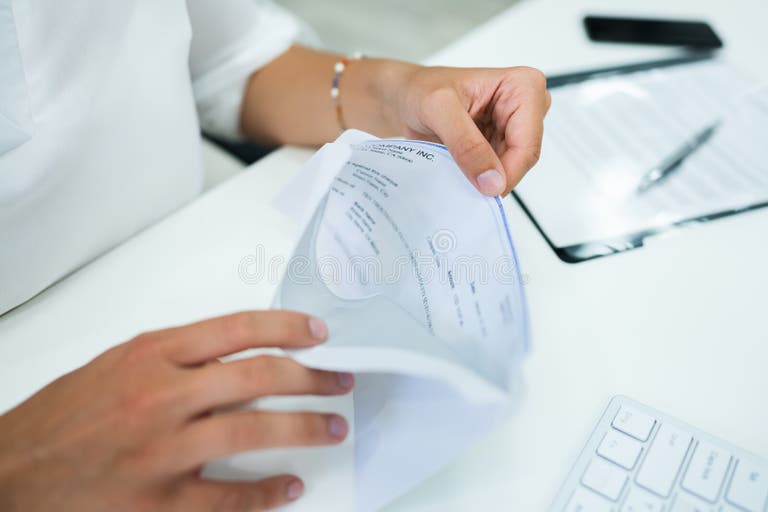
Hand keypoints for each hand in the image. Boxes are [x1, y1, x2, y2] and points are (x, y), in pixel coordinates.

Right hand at [0, 311, 352, 511]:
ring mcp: (162, 450)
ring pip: (253, 429)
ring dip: (304, 428)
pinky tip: (288, 486)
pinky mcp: (158, 500)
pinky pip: (227, 496)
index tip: (319, 334)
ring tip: (332, 427)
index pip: (238, 329)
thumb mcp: (119, 363)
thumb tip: (241, 353)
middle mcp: (162, 396)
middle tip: (340, 380)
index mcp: (152, 355)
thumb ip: (179, 356)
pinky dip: (265, 492)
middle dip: (311, 377)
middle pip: (258, 376)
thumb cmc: (64, 416)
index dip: (288, 327)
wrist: (13, 472)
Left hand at [394, 65, 550, 196]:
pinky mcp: (502, 144)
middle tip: (460, 174)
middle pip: (522, 159)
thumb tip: (492, 180)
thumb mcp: (439, 110)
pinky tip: (459, 167)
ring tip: (454, 163)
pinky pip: (498, 173)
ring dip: (484, 177)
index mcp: (523, 86)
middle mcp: (526, 106)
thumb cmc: (421, 90)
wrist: (407, 98)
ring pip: (511, 169)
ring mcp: (515, 127)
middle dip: (494, 175)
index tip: (482, 189)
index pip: (527, 144)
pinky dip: (479, 177)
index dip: (506, 173)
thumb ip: (466, 145)